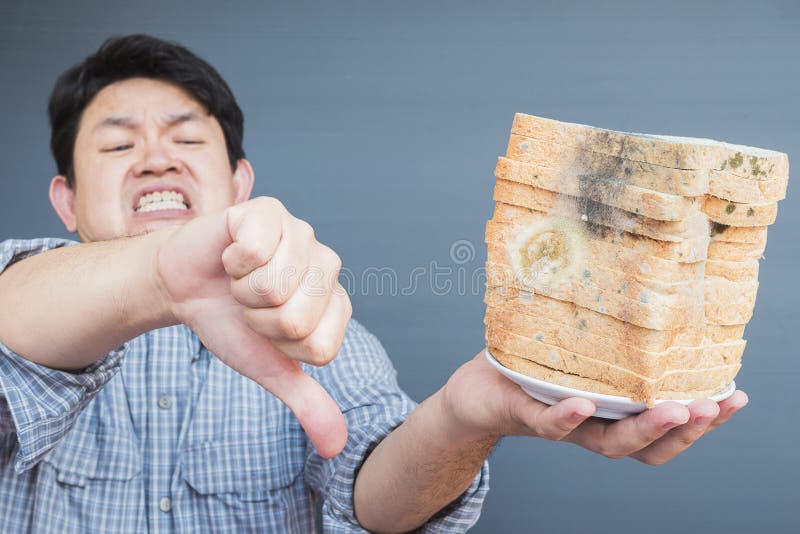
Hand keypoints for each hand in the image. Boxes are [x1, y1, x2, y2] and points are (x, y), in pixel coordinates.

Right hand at [154, 196, 350, 457]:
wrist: (185, 284)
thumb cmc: (230, 322)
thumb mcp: (267, 366)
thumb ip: (305, 401)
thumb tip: (337, 447)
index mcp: (336, 305)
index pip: (318, 346)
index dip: (278, 344)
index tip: (265, 328)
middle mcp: (328, 266)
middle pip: (296, 318)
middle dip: (257, 319)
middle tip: (248, 302)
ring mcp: (302, 234)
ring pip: (275, 286)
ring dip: (242, 290)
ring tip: (240, 278)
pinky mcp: (271, 210)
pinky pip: (255, 251)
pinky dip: (230, 261)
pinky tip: (232, 253)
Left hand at [442, 351, 747, 464]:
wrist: (477, 387)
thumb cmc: (533, 363)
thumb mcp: (576, 343)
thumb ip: (606, 324)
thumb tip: (643, 264)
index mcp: (614, 409)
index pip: (667, 423)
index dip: (704, 419)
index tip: (735, 396)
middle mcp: (595, 423)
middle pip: (649, 444)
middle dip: (685, 428)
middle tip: (711, 406)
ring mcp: (563, 424)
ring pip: (610, 442)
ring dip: (643, 429)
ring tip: (671, 410)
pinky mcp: (526, 416)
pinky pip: (550, 424)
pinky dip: (567, 417)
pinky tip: (583, 404)